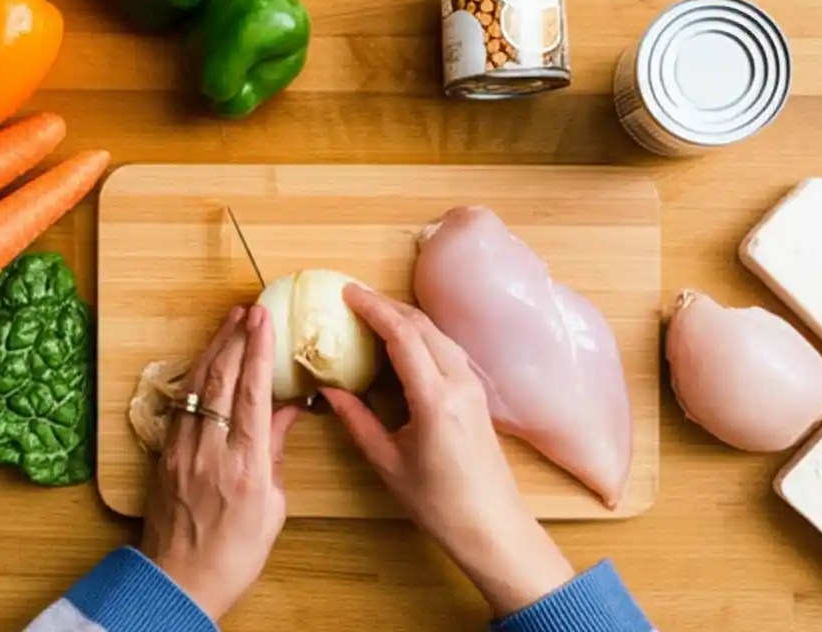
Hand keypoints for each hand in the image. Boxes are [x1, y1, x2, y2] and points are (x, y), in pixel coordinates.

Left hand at [141, 306, 300, 619]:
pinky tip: (206, 360)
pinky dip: (196, 376)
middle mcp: (211, 450)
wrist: (180, 581)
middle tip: (248, 309)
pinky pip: (182, 404)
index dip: (257, 350)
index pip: (251, 392)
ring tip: (229, 323)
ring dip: (214, 349)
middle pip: (221, 379)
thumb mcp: (272, 506)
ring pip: (197, 386)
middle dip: (235, 338)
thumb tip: (287, 410)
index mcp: (245, 465)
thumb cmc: (235, 553)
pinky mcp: (164, 454)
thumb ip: (276, 452)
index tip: (263, 319)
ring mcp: (182, 449)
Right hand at [321, 285, 573, 616]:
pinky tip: (400, 342)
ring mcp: (472, 386)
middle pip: (422, 325)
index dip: (373, 309)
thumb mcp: (388, 462)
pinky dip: (420, 336)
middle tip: (352, 299)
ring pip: (437, 333)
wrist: (493, 526)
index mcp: (435, 399)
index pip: (402, 335)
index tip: (346, 294)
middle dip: (386, 306)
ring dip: (404, 318)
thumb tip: (328, 389)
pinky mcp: (476, 393)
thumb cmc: (439, 504)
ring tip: (371, 315)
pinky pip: (446, 349)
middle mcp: (459, 383)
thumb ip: (357, 420)